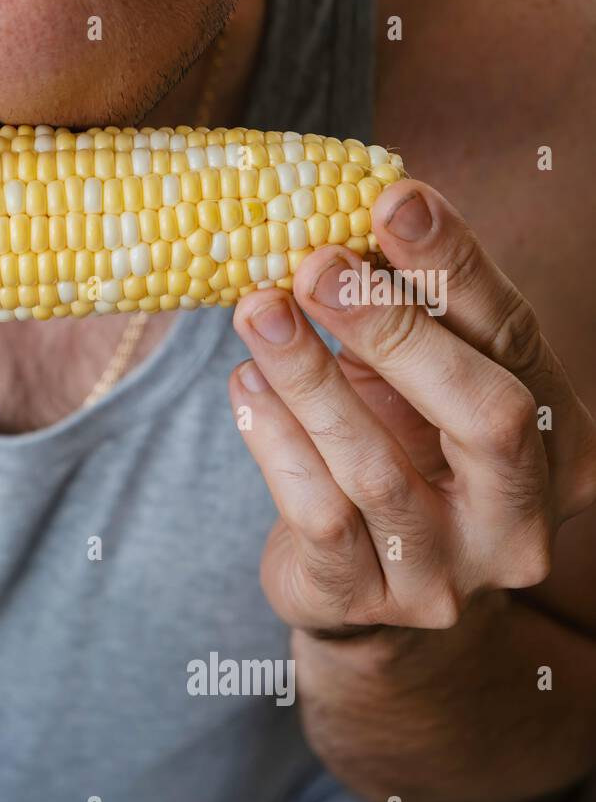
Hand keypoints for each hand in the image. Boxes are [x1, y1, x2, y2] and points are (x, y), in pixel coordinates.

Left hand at [229, 179, 595, 632]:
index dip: (456, 267)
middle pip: (482, 412)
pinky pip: (316, 514)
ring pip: (377, 467)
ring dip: (310, 378)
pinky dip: (274, 440)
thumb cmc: (398, 461)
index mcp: (557, 442)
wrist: (366, 593)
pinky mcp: (367, 600)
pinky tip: (245, 384)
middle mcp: (522, 516)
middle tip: (315, 265)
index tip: (395, 200)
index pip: (515, 339)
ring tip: (257, 311)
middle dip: (395, 329)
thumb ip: (407, 321)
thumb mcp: (417, 389)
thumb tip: (346, 219)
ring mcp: (448, 572)